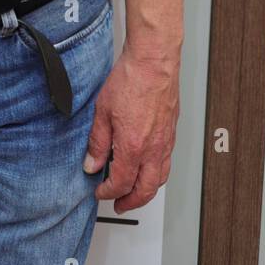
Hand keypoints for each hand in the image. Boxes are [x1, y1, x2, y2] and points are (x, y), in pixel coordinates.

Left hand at [83, 48, 179, 213]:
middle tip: (119, 204)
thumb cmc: (131, 78)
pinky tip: (147, 166)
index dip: (108, 192)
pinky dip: (156, 173)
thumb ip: (97, 141)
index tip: (100, 191)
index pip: (121, 182)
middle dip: (131, 202)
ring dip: (146, 191)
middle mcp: (153, 148)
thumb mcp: (102, 110)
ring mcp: (166, 141)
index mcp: (133, 146)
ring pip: (160, 178)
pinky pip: (166, 162)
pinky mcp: (172, 131)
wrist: (154, 60)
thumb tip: (92, 163)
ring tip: (134, 192)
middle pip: (146, 189)